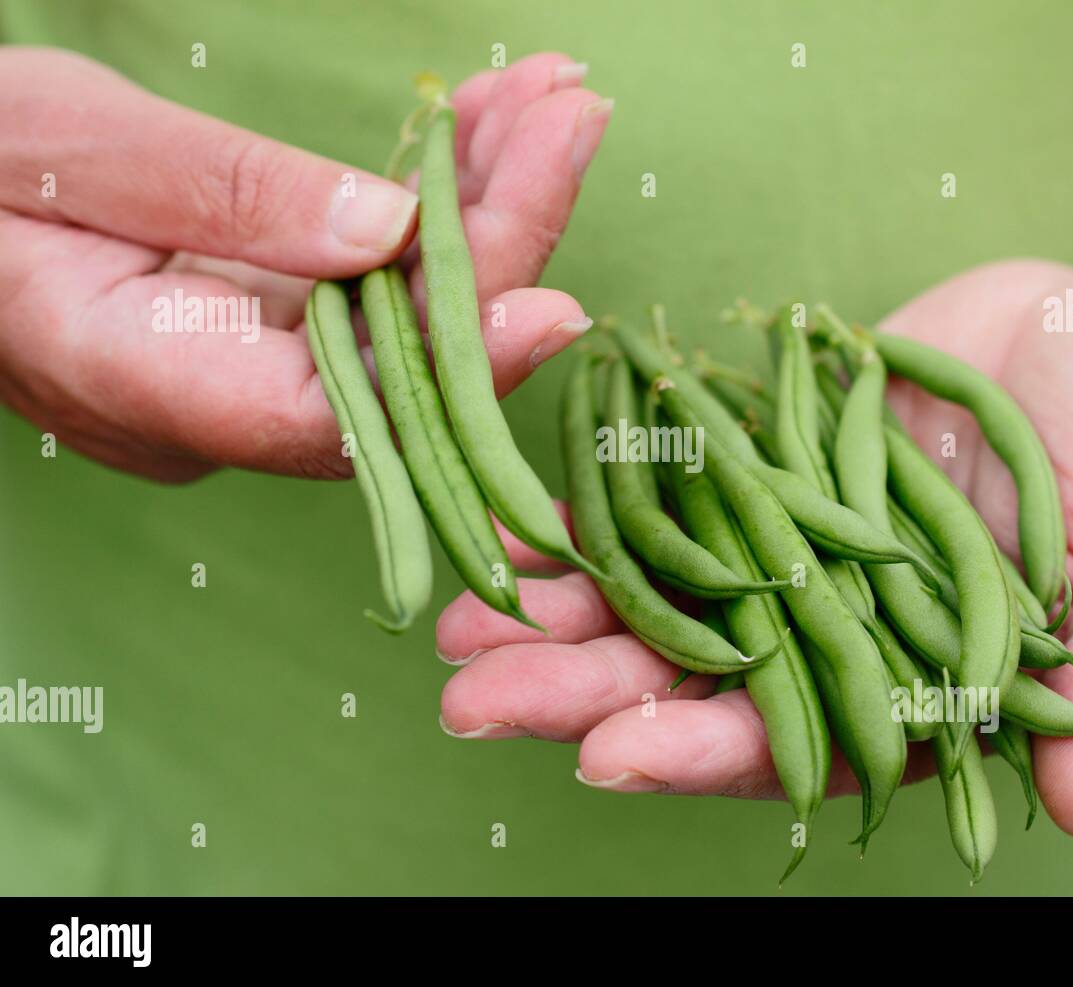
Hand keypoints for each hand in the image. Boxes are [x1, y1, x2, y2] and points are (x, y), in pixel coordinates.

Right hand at [0, 47, 608, 479]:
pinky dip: (430, 200)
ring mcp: (251, 369)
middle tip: (571, 118)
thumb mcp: (69, 146)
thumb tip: (391, 230)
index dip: (454, 372)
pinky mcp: (270, 325)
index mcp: (147, 380)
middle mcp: (217, 403)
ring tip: (545, 100)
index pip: (333, 416)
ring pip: (404, 312)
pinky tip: (484, 125)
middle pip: (398, 358)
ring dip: (482, 202)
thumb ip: (226, 193)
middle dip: (500, 237)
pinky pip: (375, 277)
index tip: (554, 308)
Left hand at [436, 260, 1072, 837]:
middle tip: (471, 702)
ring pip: (671, 587)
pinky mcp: (780, 455)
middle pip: (706, 673)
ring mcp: (805, 537)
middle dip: (588, 693)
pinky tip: (519, 513)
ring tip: (456, 622)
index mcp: (935, 676)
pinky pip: (677, 484)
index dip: (710, 751)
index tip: (607, 756)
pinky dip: (602, 499)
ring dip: (567, 607)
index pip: (811, 737)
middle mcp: (851, 620)